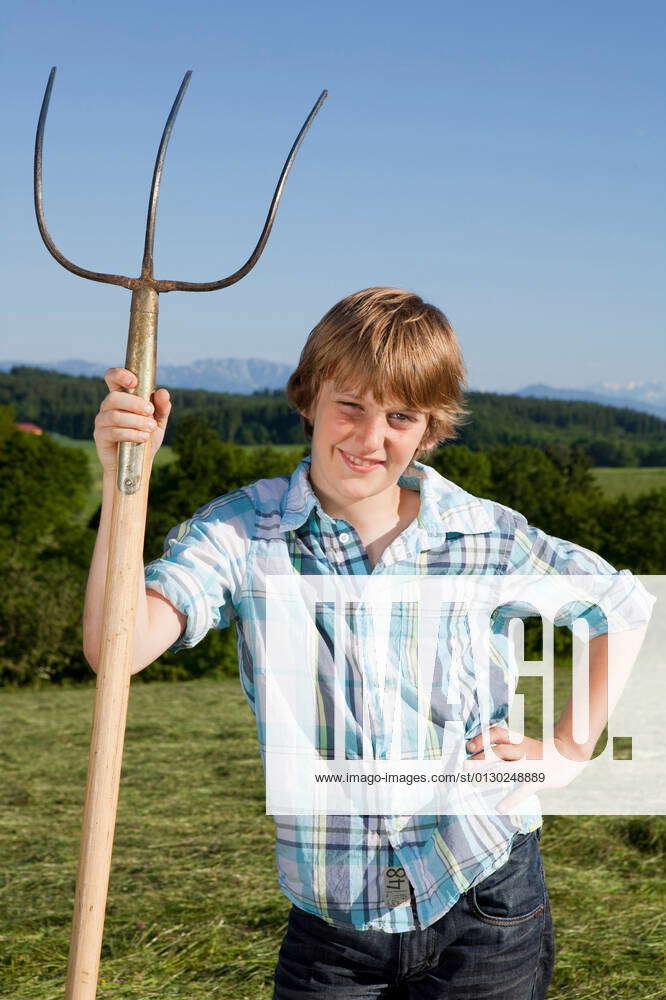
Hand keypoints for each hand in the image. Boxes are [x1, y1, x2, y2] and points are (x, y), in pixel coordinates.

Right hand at [94, 367, 170, 475]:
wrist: (137, 465)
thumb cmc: (146, 438)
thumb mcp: (158, 422)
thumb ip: (162, 407)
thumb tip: (163, 392)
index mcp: (121, 397)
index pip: (112, 378)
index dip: (120, 375)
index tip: (135, 382)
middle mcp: (108, 407)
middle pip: (114, 396)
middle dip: (134, 402)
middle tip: (150, 411)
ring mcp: (101, 421)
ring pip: (114, 415)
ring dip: (135, 420)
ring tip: (151, 427)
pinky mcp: (100, 437)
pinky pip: (113, 432)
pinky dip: (131, 433)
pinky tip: (144, 437)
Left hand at [463, 725, 589, 812]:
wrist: (568, 757)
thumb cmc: (537, 753)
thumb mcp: (520, 745)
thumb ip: (502, 749)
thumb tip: (475, 755)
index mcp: (518, 740)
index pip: (498, 734)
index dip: (482, 738)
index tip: (468, 746)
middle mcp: (523, 751)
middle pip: (500, 751)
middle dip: (482, 758)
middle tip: (465, 765)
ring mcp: (532, 766)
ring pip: (509, 769)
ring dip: (491, 774)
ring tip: (474, 781)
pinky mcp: (539, 781)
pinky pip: (523, 791)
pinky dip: (511, 799)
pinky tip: (499, 808)